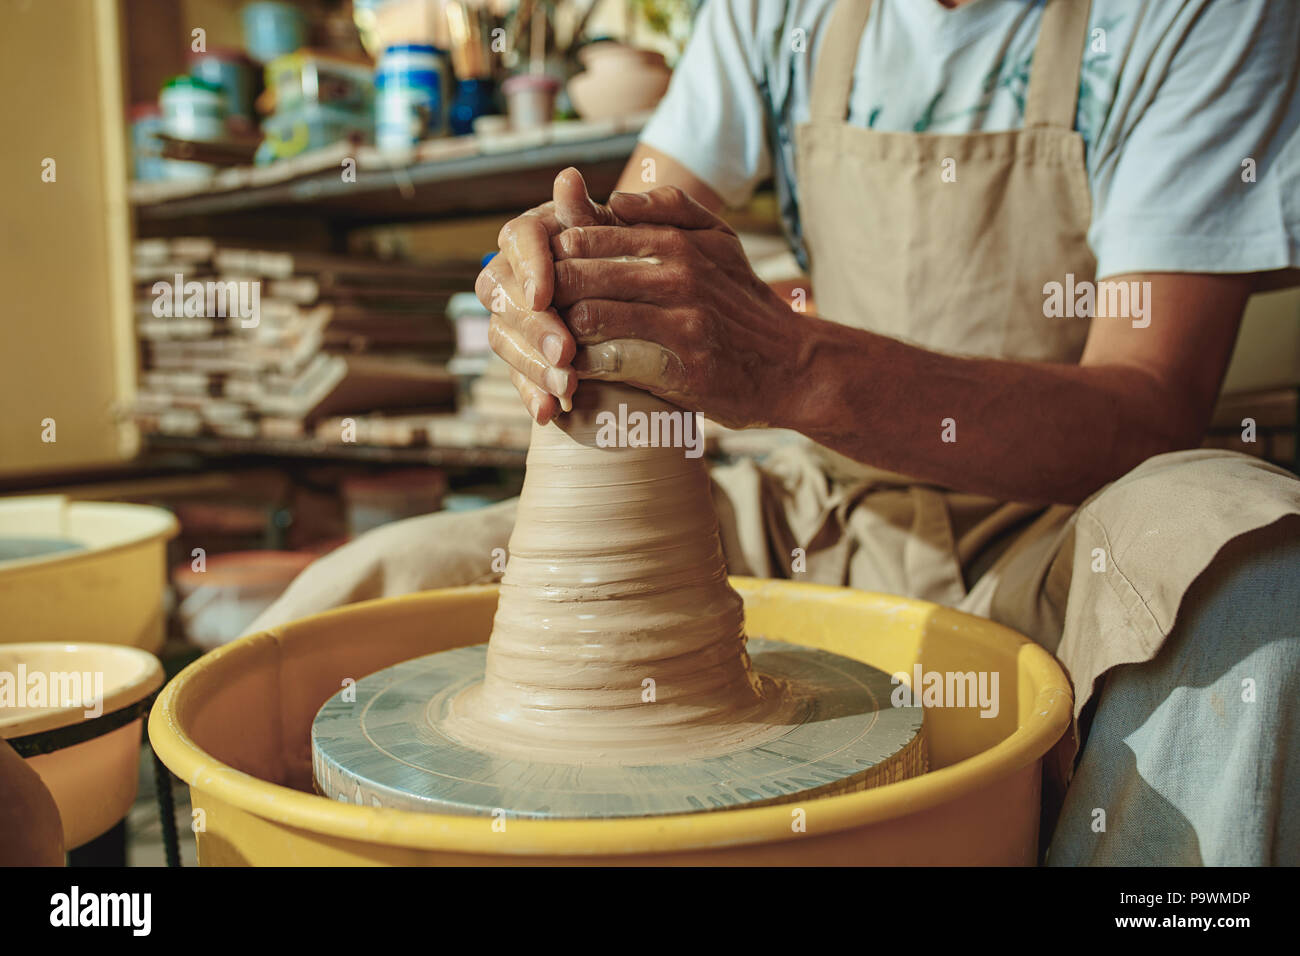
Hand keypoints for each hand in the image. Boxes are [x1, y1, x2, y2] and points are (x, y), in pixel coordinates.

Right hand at [475, 167, 623, 423]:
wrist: (661, 312)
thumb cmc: (644, 262)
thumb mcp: (630, 240)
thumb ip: (596, 217)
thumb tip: (567, 177)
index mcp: (538, 233)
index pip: (517, 239)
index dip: (528, 266)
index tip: (546, 294)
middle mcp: (516, 272)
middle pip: (502, 294)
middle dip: (533, 325)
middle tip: (563, 350)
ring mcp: (516, 317)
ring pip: (504, 337)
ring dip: (532, 364)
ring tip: (568, 384)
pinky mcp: (525, 356)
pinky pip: (516, 376)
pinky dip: (532, 393)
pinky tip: (549, 412)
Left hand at [552, 185, 799, 428]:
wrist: (794, 365)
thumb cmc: (743, 302)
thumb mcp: (719, 240)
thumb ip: (669, 209)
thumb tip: (613, 197)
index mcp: (676, 240)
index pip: (583, 235)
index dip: (549, 260)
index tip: (539, 283)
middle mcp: (678, 274)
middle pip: (577, 274)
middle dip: (544, 297)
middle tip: (529, 317)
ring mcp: (682, 322)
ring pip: (587, 318)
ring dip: (557, 335)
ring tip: (547, 345)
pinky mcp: (684, 369)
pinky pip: (612, 362)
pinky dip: (584, 369)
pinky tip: (575, 374)